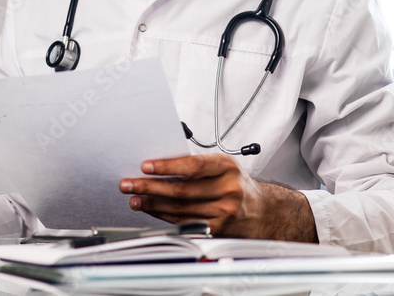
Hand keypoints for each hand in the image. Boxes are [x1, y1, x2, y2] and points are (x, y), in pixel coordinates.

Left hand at [119, 153, 316, 241]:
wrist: (264, 211)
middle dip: (150, 186)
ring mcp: (223, 212)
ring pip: (179, 209)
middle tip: (129, 183)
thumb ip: (198, 165)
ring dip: (152, 203)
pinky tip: (151, 210)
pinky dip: (164, 216)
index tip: (146, 166)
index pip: (193, 165)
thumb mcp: (224, 166)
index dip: (167, 165)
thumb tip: (160, 164)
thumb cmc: (237, 183)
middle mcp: (228, 190)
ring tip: (134, 198)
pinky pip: (184, 223)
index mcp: (227, 167)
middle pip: (181, 190)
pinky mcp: (217, 230)